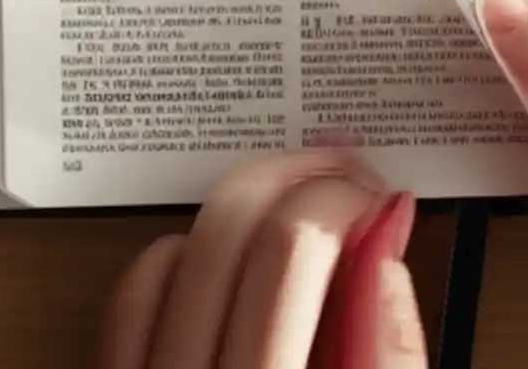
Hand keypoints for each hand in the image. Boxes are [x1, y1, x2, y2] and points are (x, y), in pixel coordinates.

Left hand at [100, 151, 426, 368]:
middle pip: (236, 224)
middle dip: (307, 181)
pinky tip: (235, 254)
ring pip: (183, 243)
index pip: (297, 244)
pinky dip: (191, 251)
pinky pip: (138, 290)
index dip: (350, 200)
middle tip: (351, 184)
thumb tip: (387, 240)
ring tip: (300, 199)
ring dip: (252, 203)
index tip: (384, 199)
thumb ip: (388, 345)